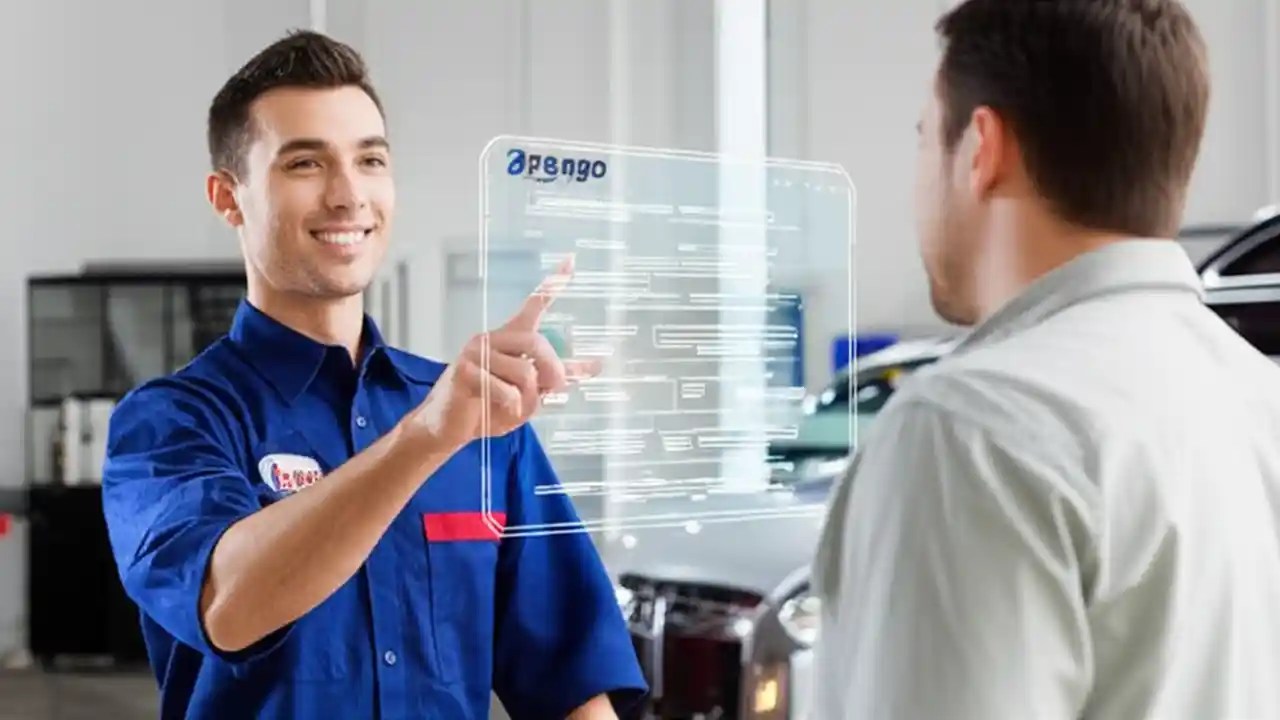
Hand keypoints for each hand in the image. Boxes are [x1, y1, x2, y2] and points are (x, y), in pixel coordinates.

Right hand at [411, 256, 599, 449]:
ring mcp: (475, 352)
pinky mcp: (464, 371)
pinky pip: (505, 389)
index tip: (571, 261)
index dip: (554, 284)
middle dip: (554, 371)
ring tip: (514, 407)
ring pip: (525, 373)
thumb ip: (556, 379)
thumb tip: (594, 367)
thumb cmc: (487, 407)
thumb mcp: (530, 394)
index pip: (534, 306)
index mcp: (509, 340)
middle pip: (537, 343)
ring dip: (529, 399)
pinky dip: (511, 406)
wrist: (448, 427)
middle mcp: (491, 338)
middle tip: (555, 389)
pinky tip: (501, 408)